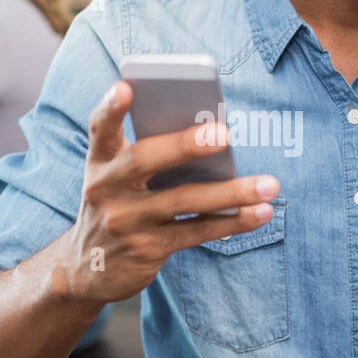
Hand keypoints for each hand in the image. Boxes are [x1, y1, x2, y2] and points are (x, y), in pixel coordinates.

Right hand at [63, 80, 279, 302]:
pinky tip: (261, 212)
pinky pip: (197, 231)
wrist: (87, 270)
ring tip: (270, 184)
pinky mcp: (148, 249)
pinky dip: (232, 222)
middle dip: (185, 145)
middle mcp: (106, 189)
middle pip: (145, 160)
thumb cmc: (117, 205)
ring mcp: (127, 221)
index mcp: (100, 161)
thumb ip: (150, 154)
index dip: (111, 108)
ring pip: (183, 200)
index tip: (126, 87)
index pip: (100, 128)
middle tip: (225, 134)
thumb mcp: (116, 178)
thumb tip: (212, 134)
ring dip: (231, 192)